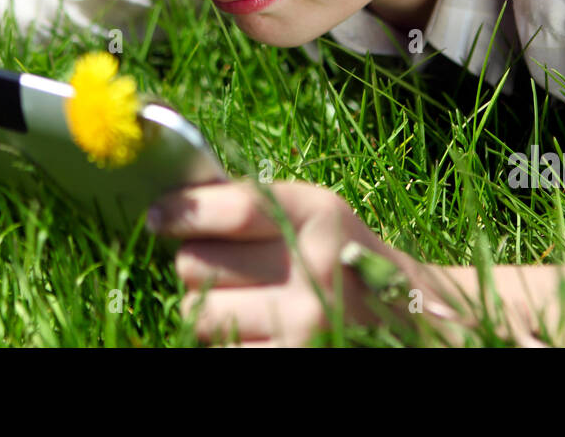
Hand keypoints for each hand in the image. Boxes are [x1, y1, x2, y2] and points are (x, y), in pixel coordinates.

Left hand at [147, 179, 426, 345]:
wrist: (405, 317)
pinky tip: (258, 330)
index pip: (233, 209)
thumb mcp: (315, 212)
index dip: (184, 211)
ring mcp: (303, 323)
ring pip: (199, 313)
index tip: (159, 217)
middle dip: (196, 264)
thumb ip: (255, 203)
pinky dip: (227, 341)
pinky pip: (219, 350)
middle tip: (219, 267)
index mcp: (318, 216)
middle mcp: (313, 269)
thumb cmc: (340, 254)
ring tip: (245, 302)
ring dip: (208, 307)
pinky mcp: (289, 361)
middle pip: (197, 264)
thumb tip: (174, 205)